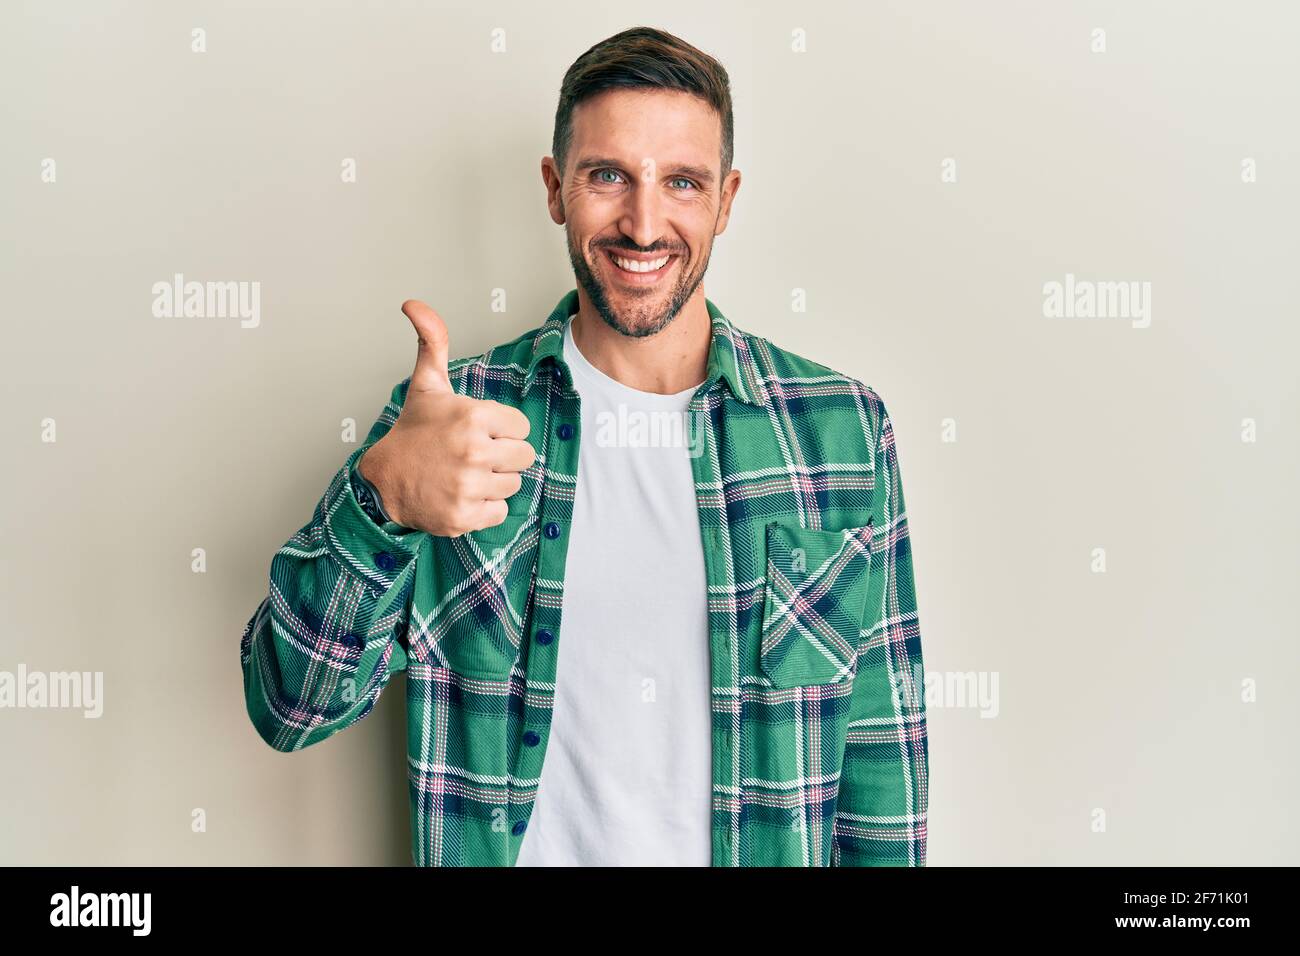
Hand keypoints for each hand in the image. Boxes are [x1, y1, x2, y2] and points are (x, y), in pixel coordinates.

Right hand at [358, 300, 535, 535]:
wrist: (384, 480)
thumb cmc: (413, 432)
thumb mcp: (427, 385)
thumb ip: (433, 342)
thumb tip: (413, 303)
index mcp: (474, 417)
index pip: (521, 427)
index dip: (503, 430)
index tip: (478, 432)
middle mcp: (473, 452)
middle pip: (524, 457)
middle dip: (503, 457)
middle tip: (473, 455)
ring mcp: (468, 487)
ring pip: (513, 485)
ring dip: (494, 483)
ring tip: (465, 474)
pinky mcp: (464, 517)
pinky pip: (500, 512)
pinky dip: (485, 508)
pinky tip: (462, 495)